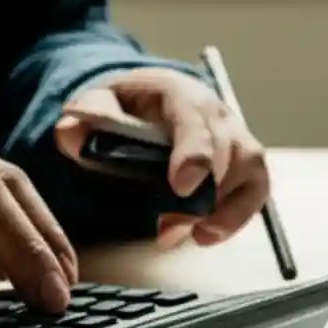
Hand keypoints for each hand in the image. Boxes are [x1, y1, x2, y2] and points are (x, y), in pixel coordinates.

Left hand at [53, 67, 270, 247]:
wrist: (153, 105)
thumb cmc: (128, 108)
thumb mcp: (97, 105)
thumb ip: (82, 119)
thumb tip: (72, 135)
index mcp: (179, 93)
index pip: (194, 120)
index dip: (194, 155)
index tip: (181, 186)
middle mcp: (217, 113)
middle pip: (226, 153)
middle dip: (201, 196)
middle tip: (167, 227)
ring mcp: (237, 138)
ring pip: (247, 172)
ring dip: (219, 211)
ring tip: (184, 234)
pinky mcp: (246, 165)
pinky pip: (256, 192)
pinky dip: (236, 217)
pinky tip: (206, 235)